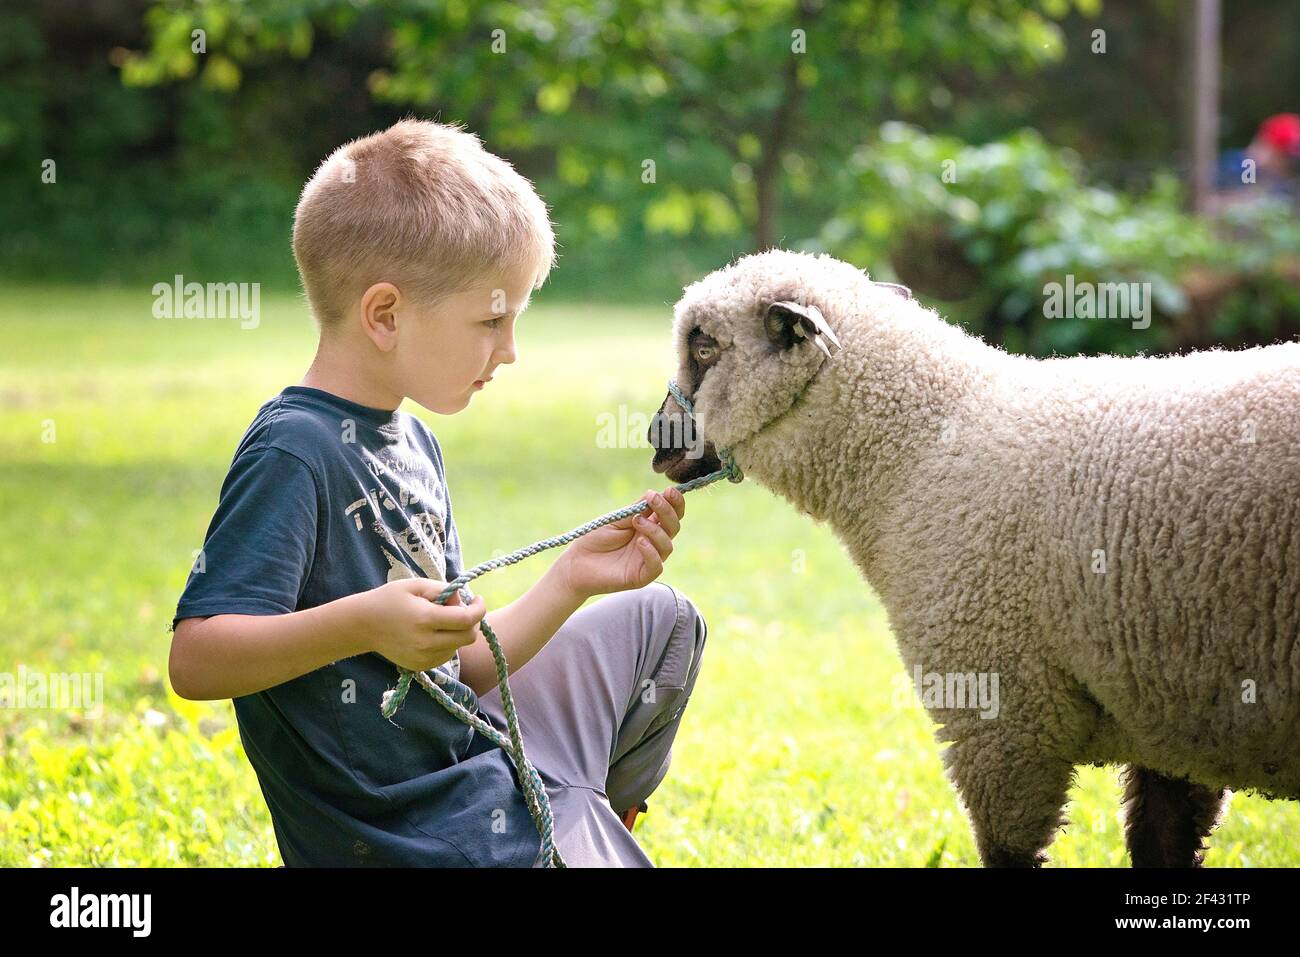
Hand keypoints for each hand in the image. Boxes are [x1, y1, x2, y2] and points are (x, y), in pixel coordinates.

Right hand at [352, 578, 486, 671]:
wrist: (362, 625)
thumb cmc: (389, 599)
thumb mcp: (416, 585)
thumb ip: (443, 590)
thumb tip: (463, 601)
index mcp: (426, 619)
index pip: (466, 619)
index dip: (479, 609)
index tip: (478, 599)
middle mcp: (426, 643)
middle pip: (468, 637)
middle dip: (471, 622)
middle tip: (461, 609)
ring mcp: (423, 658)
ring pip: (457, 647)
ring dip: (457, 633)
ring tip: (440, 620)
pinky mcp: (420, 667)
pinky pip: (445, 656)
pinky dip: (447, 644)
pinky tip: (432, 633)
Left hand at [557, 487, 685, 598]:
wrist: (576, 562)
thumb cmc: (595, 539)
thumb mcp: (617, 518)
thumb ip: (637, 508)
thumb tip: (656, 494)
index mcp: (649, 526)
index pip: (671, 514)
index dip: (675, 503)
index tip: (669, 491)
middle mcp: (653, 542)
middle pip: (673, 527)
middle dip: (667, 512)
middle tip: (653, 500)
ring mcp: (648, 560)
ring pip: (667, 546)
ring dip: (655, 530)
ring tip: (636, 521)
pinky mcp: (641, 577)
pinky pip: (656, 566)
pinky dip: (652, 553)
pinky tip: (640, 542)